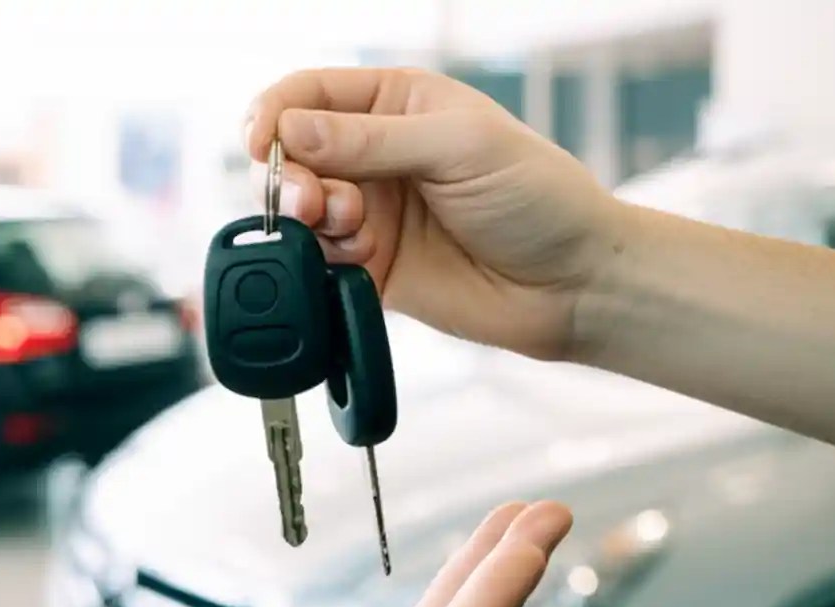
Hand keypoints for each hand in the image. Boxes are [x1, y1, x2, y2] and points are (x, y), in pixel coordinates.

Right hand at [247, 67, 619, 359]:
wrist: (572, 285)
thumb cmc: (539, 198)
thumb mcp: (460, 146)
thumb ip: (371, 140)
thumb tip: (291, 130)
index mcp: (397, 104)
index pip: (309, 94)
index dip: (275, 114)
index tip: (262, 140)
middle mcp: (374, 155)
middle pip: (293, 155)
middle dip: (290, 174)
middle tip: (316, 198)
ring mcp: (370, 212)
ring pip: (299, 209)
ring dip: (309, 217)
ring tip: (351, 226)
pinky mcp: (370, 266)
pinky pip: (318, 259)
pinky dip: (322, 259)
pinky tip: (359, 258)